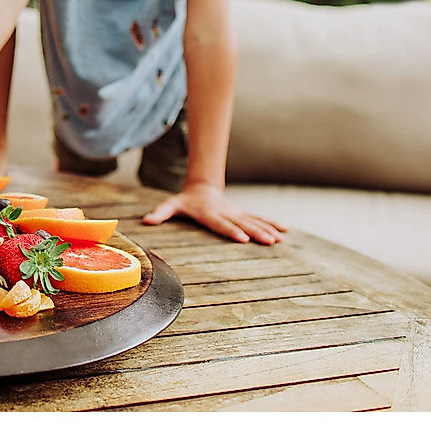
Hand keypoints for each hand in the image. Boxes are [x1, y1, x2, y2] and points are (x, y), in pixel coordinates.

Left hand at [141, 182, 287, 244]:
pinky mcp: (241, 213)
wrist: (201, 187)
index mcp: (209, 213)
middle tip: (269, 241)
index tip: (243, 239)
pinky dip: (272, 223)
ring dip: (267, 229)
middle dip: (256, 232)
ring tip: (280, 239)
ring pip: (253, 220)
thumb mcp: (171, 205)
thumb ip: (160, 213)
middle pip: (241, 223)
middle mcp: (225, 212)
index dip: (231, 231)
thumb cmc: (184, 201)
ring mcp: (235, 212)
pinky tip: (285, 231)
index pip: (220, 224)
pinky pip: (258, 218)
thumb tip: (145, 221)